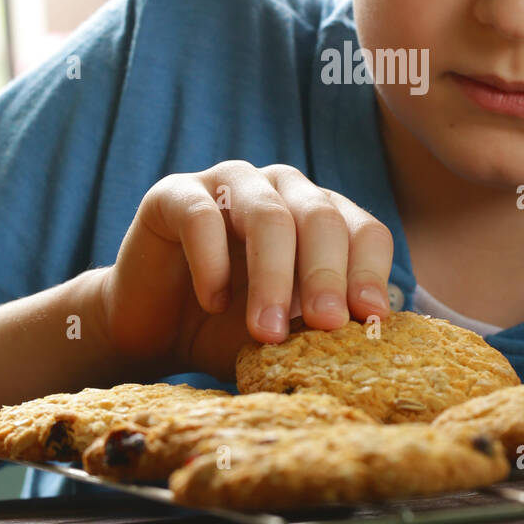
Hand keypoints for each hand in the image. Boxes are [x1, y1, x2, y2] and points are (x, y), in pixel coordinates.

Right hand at [95, 161, 395, 381]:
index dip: (370, 273)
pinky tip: (211, 302)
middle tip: (326, 325)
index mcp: (320, 216)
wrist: (153, 330)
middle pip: (320, 217)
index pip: (363, 231)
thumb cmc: (229, 329)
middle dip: (326, 276)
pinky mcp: (175, 194)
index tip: (370, 319)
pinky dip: (211, 262)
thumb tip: (368, 340)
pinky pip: (202, 216)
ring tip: (268, 332)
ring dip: (273, 276)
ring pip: (267, 215)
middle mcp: (282, 189)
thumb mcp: (286, 336)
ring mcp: (229, 183)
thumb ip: (319, 331)